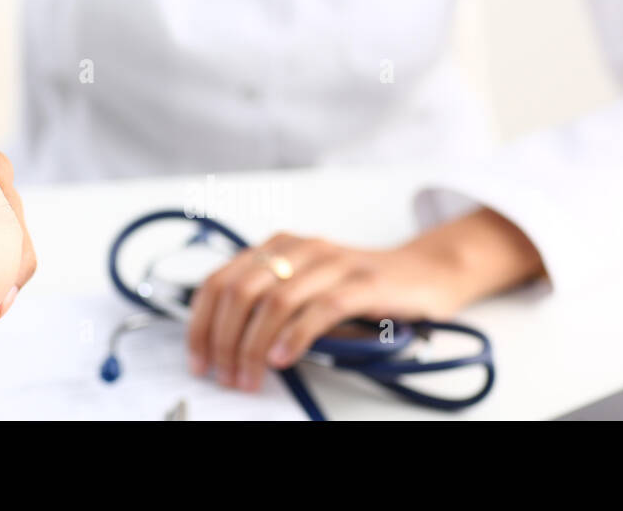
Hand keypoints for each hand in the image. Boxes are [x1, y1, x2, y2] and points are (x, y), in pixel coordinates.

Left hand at [186, 209, 543, 391]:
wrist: (424, 273)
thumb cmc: (360, 288)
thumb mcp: (304, 290)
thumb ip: (267, 306)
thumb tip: (223, 344)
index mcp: (277, 246)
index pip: (219, 281)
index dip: (201, 324)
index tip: (198, 359)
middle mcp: (300, 248)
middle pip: (240, 292)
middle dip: (224, 340)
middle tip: (225, 375)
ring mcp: (333, 263)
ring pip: (275, 301)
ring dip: (254, 346)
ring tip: (250, 376)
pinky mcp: (364, 283)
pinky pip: (320, 309)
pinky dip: (295, 337)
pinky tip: (282, 358)